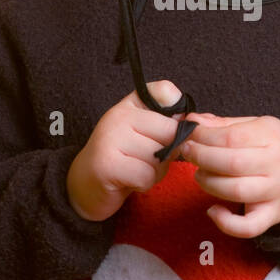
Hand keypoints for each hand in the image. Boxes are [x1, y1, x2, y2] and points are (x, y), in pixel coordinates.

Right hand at [66, 80, 184, 221]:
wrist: (85, 184)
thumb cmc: (124, 157)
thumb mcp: (145, 131)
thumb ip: (169, 119)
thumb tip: (194, 121)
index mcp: (130, 103)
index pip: (168, 95)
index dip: (176, 120)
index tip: (161, 134)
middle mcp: (118, 115)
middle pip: (170, 132)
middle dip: (168, 153)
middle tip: (148, 159)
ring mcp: (110, 138)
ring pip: (159, 157)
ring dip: (155, 172)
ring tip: (136, 169)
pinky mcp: (107, 165)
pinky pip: (146, 175)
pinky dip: (144, 184)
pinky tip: (129, 181)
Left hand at [180, 112, 279, 237]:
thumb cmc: (273, 148)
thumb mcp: (255, 127)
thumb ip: (223, 124)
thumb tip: (192, 120)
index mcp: (272, 136)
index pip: (231, 136)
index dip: (203, 137)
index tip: (189, 136)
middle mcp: (277, 164)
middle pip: (232, 163)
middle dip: (202, 157)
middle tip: (188, 153)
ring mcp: (276, 192)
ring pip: (236, 191)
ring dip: (208, 183)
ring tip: (200, 175)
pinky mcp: (272, 216)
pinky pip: (248, 227)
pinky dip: (226, 223)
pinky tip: (213, 211)